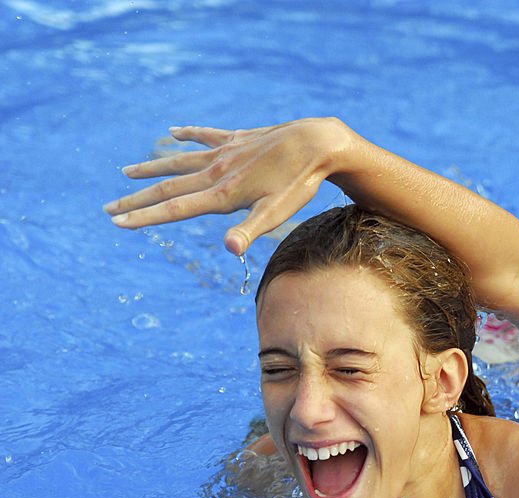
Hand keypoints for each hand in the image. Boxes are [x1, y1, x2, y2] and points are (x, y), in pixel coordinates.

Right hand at [104, 117, 353, 254]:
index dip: (145, 217)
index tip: (117, 223)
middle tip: (108, 208)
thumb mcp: (277, 213)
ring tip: (127, 173)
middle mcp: (216, 171)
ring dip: (152, 168)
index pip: (175, 208)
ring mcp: (225, 152)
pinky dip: (187, 135)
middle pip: (168, 187)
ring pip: (180, 161)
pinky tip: (172, 131)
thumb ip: (250, 231)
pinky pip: (206, 136)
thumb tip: (229, 250)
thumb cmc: (299, 183)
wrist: (316, 142)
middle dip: (137, 200)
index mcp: (222, 193)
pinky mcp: (237, 139)